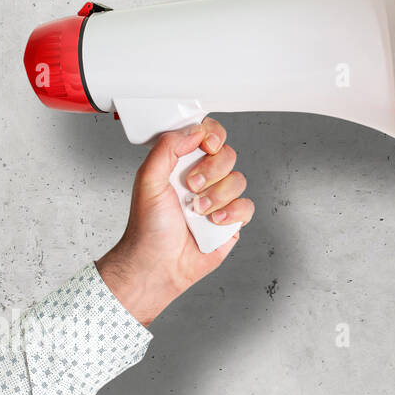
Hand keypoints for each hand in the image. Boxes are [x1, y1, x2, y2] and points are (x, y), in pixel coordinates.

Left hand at [96, 118, 252, 325]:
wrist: (158, 264)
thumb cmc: (148, 228)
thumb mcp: (147, 180)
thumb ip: (166, 149)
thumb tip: (194, 130)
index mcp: (182, 164)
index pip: (207, 136)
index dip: (213, 135)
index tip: (207, 145)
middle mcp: (203, 179)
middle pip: (228, 155)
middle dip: (212, 170)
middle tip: (192, 186)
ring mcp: (219, 199)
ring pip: (239, 180)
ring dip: (217, 196)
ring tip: (198, 211)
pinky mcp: (231, 220)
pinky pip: (247, 206)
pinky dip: (231, 214)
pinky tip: (213, 222)